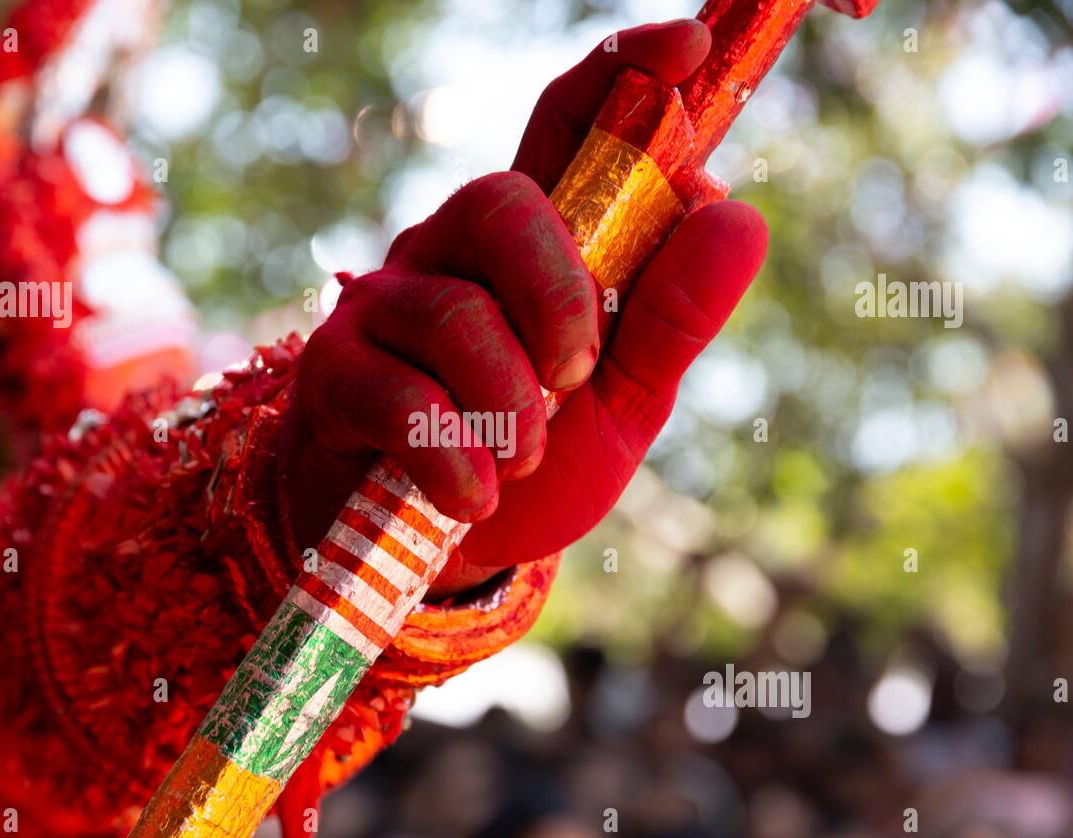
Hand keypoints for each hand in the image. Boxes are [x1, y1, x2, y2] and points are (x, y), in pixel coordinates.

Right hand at [280, 19, 766, 594]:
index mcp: (536, 245)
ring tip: (521, 456)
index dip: (621, 75)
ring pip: (459, 314)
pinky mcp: (336, 371)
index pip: (569, 128)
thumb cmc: (532, 461)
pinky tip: (471, 493)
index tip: (684, 49)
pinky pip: (402, 396)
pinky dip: (455, 459)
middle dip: (558, 297)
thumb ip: (670, 317)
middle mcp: (454, 252)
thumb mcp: (622, 402)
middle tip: (575, 375)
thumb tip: (736, 214)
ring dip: (512, 405)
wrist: (440, 552)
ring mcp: (387, 305)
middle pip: (503, 203)